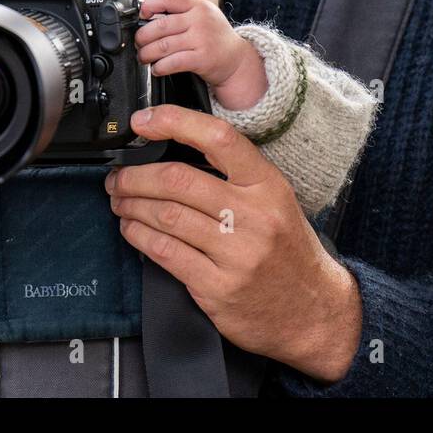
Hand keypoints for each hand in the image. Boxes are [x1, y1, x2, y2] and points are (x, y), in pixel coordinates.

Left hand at [106, 104, 361, 382]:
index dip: (175, 122)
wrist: (314, 311)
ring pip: (166, 216)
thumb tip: (173, 151)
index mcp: (268, 184)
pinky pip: (166, 253)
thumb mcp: (276, 201)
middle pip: (179, 180)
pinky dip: (139, 237)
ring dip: (132, 205)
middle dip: (136, 176)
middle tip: (118, 176)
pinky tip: (132, 230)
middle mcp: (254, 215)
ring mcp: (236, 254)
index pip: (219, 138)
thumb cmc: (287, 252)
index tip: (142, 121)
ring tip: (120, 201)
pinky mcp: (218, 287)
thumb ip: (234, 177)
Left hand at [136, 0, 265, 109]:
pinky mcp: (202, 59)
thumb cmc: (215, 35)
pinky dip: (160, 67)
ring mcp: (202, 39)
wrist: (236, 58)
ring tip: (143, 57)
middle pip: (160, 26)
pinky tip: (157, 68)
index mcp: (198, 5)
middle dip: (142, 37)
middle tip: (138, 43)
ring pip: (163, 46)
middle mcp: (200, 20)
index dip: (149, 5)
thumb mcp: (205, 11)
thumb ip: (184, 0)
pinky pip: (173, 63)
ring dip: (147, 54)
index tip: (141, 15)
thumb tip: (156, 0)